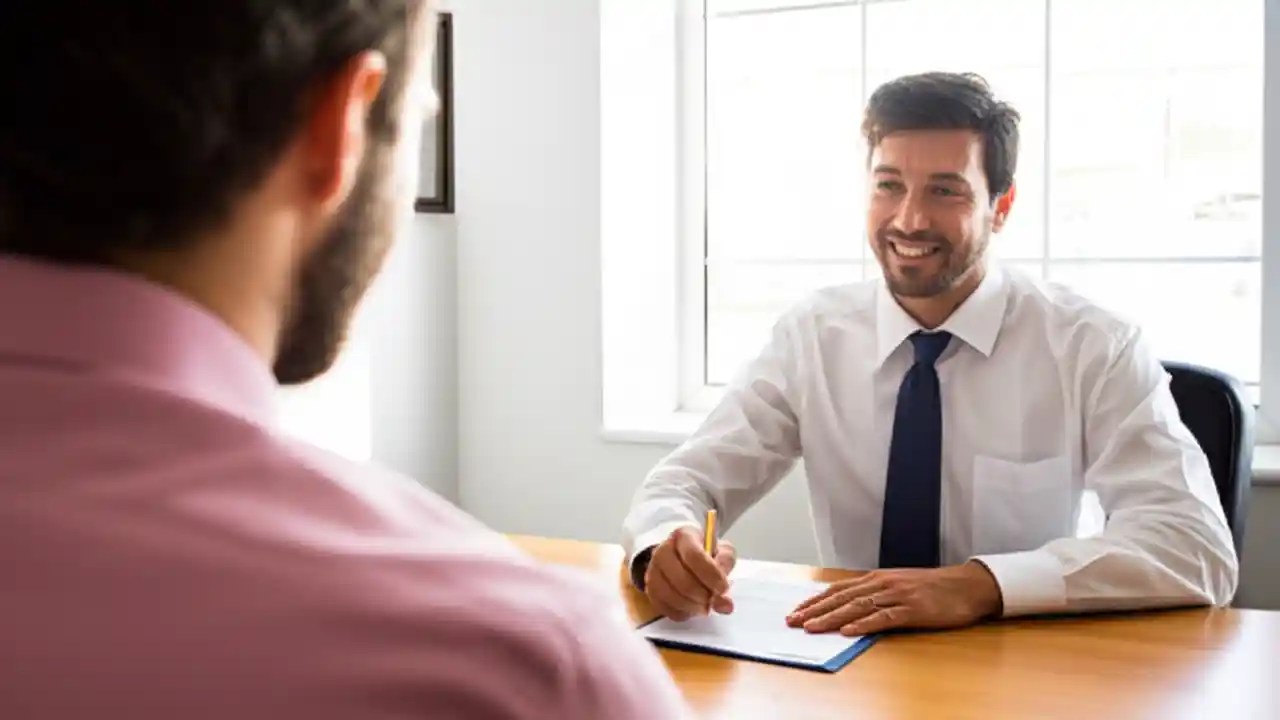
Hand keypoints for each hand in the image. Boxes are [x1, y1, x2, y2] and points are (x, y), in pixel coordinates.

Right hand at [644, 526, 736, 620]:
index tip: (723, 587)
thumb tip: (725, 600)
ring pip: (672, 596)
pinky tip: (693, 608)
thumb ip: (726, 568)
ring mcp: (653, 571)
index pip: (694, 555)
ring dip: (693, 606)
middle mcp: (663, 551)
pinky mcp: (650, 590)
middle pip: (682, 580)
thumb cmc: (705, 554)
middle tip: (714, 600)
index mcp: (684, 536)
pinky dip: (682, 612)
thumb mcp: (722, 551)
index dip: (711, 575)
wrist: (681, 556)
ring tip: (706, 606)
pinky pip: (665, 608)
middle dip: (703, 595)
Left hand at [786, 561, 1002, 635]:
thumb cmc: (931, 588)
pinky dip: (864, 625)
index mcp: (876, 579)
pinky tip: (849, 632)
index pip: (838, 590)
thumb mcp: (897, 586)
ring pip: (857, 607)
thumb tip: (847, 608)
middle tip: (793, 622)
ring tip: (811, 627)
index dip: (815, 601)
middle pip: (841, 598)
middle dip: (814, 611)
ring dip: (832, 618)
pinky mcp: (913, 609)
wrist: (966, 586)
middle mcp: (882, 584)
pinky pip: (884, 618)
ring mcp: (897, 596)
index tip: (795, 612)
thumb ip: (874, 594)